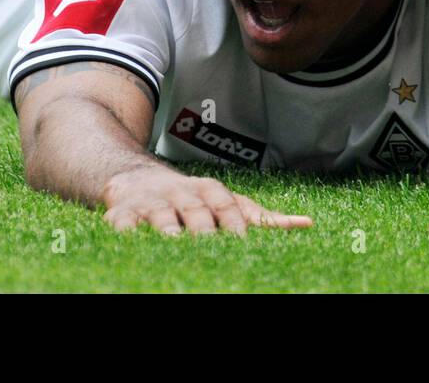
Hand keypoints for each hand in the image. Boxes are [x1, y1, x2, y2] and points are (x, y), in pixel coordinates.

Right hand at [101, 164, 312, 235]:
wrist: (135, 179)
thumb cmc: (191, 200)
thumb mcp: (225, 201)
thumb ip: (262, 216)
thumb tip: (307, 225)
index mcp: (209, 191)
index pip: (226, 205)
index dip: (234, 223)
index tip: (243, 243)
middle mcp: (181, 194)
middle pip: (196, 212)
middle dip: (203, 230)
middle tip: (211, 248)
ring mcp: (151, 203)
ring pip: (161, 217)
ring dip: (168, 231)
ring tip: (176, 246)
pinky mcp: (121, 214)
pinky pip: (123, 224)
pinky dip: (128, 234)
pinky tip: (134, 245)